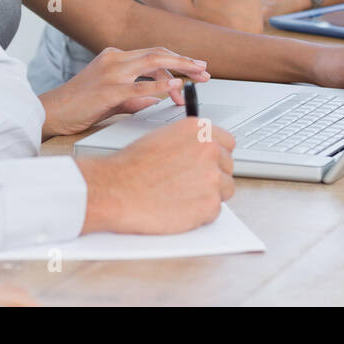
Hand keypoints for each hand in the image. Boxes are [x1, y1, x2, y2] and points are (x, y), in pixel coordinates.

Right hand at [39, 46, 209, 138]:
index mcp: (115, 57)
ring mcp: (111, 72)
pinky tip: (175, 88)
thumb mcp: (112, 98)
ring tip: (196, 79)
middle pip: (158, 53)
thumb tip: (157, 100)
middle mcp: (115, 59)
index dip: (177, 60)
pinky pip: (140, 86)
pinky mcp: (108, 89)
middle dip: (185, 61)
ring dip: (179, 70)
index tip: (195, 68)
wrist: (52, 112)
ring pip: (153, 62)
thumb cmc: (78, 106)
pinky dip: (161, 86)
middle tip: (204, 71)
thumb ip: (135, 96)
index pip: (153, 54)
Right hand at [75, 118, 234, 234]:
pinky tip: (179, 207)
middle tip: (190, 183)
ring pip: (225, 189)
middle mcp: (210, 149)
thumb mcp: (163, 137)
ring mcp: (212, 178)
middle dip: (213, 175)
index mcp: (199, 130)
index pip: (228, 142)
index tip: (211, 163)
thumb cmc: (132, 166)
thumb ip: (189, 141)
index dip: (217, 155)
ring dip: (209, 194)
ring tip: (182, 196)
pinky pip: (215, 210)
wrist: (115, 189)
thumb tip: (203, 150)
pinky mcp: (210, 205)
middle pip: (228, 166)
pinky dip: (200, 213)